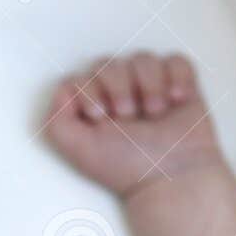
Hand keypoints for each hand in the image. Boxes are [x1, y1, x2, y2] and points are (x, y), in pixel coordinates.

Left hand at [44, 52, 221, 196]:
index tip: (100, 117)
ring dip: (149, 85)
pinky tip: (177, 101)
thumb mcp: (78, 149)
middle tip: (130, 117)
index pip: (81, 76)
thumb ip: (56, 121)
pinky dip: (178, 78)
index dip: (90, 91)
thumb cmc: (125, 167)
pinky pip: (176, 61)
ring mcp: (149, 87)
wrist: (171, 177)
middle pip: (109, 63)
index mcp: (93, 105)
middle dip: (119, 88)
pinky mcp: (180, 85)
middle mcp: (118, 94)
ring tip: (156, 113)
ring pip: (142, 58)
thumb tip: (64, 89)